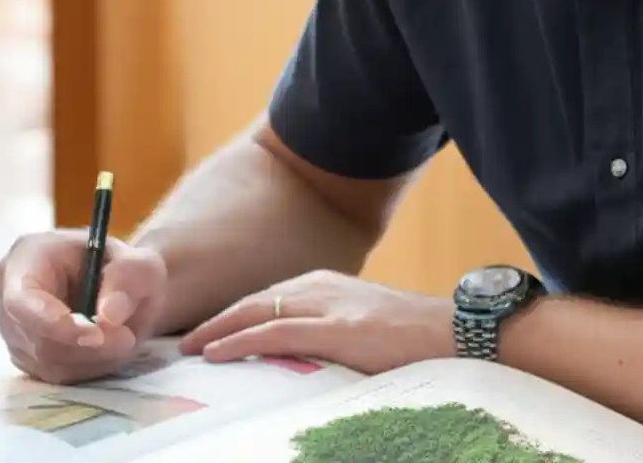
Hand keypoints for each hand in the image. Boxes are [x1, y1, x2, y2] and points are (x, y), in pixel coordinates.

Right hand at [0, 230, 166, 383]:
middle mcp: (8, 290)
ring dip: (92, 359)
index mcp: (28, 255)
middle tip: (127, 338)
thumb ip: (129, 279)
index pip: (22, 298)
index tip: (96, 335)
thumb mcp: (141, 265)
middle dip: (86, 346)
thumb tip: (109, 314)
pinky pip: (52, 376)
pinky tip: (105, 350)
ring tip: (122, 338)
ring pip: (46, 362)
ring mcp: (11, 325)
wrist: (124, 295)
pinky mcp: (23, 354)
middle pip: (36, 337)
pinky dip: (86, 369)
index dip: (54, 323)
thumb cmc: (126, 272)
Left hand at [178, 270, 455, 373]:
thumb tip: (297, 358)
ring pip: (254, 313)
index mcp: (325, 285)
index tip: (205, 334)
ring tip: (188, 349)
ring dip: (216, 331)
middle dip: (214, 320)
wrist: (459, 334)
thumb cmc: (415, 340)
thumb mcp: (362, 328)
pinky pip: (273, 334)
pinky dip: (240, 342)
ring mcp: (328, 304)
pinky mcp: (336, 328)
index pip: (264, 299)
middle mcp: (320, 286)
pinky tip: (216, 353)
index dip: (231, 317)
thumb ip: (328, 333)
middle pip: (251, 301)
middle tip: (182, 342)